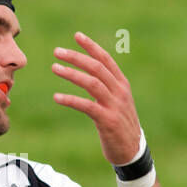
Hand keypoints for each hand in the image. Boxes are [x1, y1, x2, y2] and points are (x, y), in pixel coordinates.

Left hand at [51, 32, 142, 165]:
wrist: (132, 151)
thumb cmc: (120, 125)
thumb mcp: (117, 102)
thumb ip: (106, 87)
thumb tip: (89, 74)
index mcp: (122, 85)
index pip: (106, 60)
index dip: (91, 47)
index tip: (77, 35)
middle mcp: (120, 92)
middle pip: (97, 68)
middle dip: (77, 57)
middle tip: (58, 51)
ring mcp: (115, 106)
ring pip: (92, 83)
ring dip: (72, 73)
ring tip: (55, 67)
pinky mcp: (107, 121)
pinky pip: (87, 106)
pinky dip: (71, 100)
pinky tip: (57, 97)